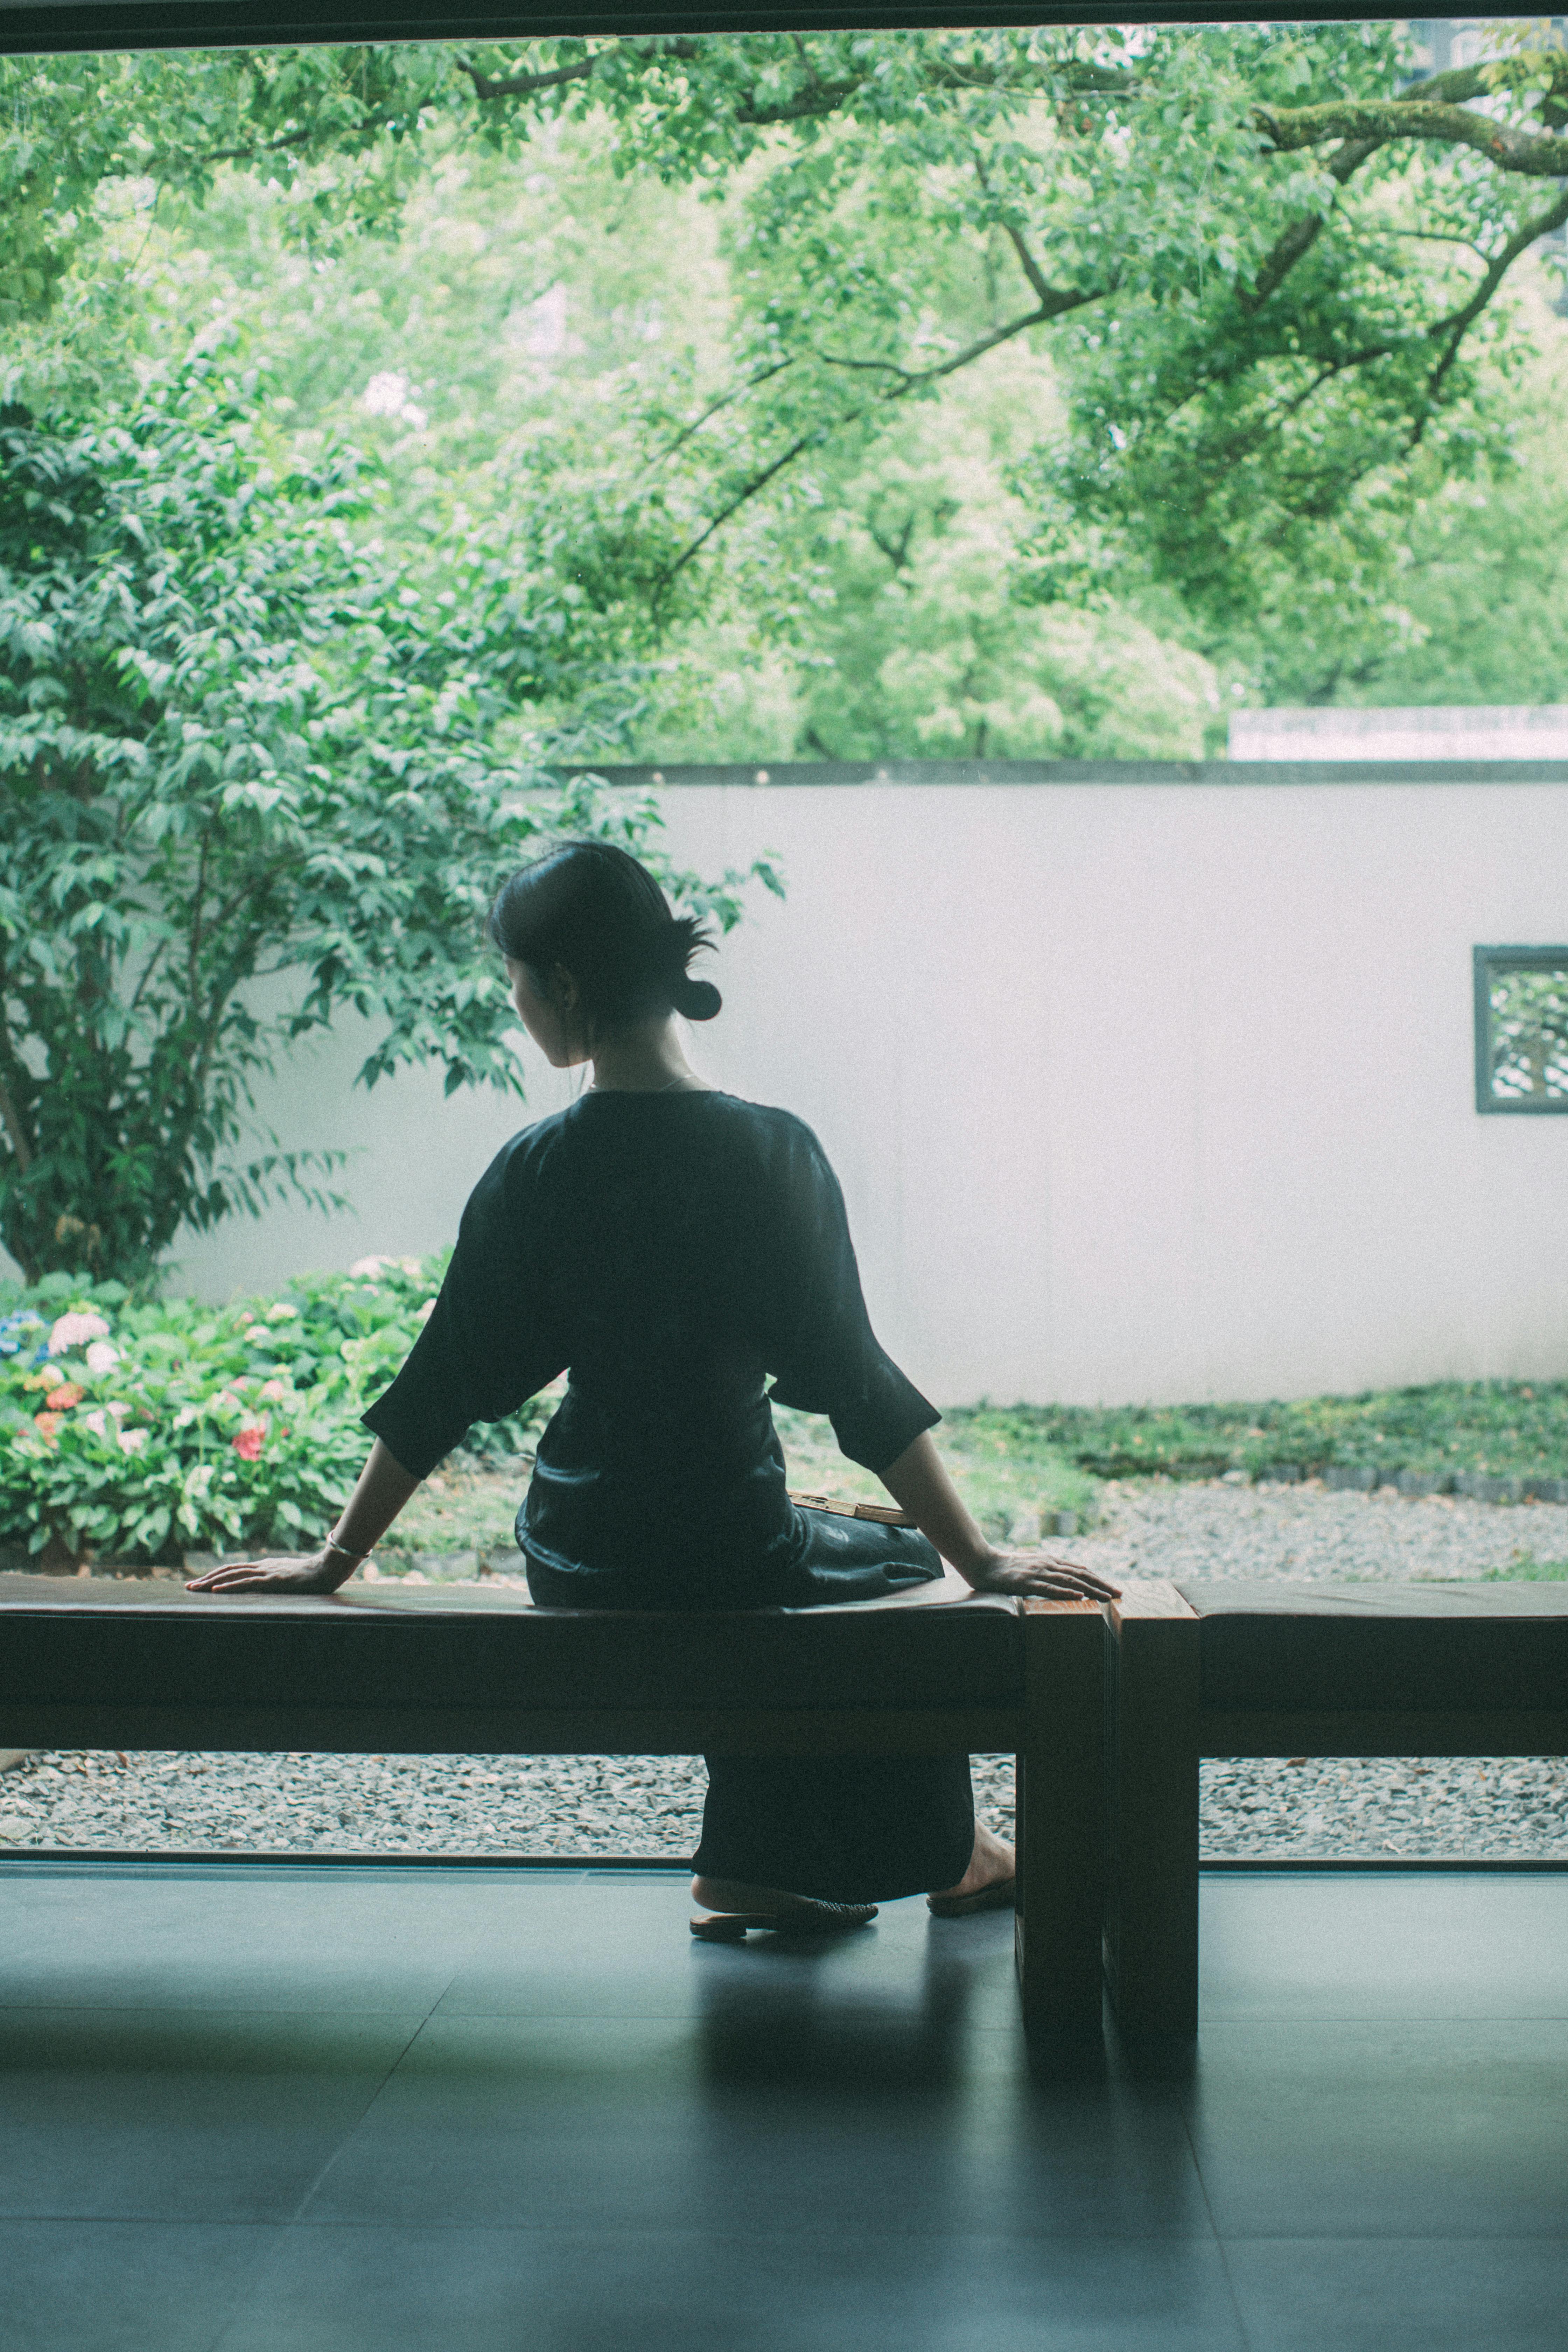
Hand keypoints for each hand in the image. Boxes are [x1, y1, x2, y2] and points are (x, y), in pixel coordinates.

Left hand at [185, 1548, 355, 1596]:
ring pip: (233, 1575)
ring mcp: (266, 1573)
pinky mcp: (272, 1581)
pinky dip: (229, 1586)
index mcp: (264, 1566)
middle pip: (228, 1570)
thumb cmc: (312, 1575)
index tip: (200, 1582)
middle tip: (187, 1586)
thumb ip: (275, 1578)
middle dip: (206, 1578)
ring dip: (211, 1582)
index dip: (215, 1575)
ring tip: (194, 1588)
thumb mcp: (288, 1576)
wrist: (327, 1569)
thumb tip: (265, 1584)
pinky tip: (216, 1590)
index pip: (234, 1569)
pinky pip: (247, 1584)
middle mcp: (261, 1567)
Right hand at [959, 1548, 1120, 1602]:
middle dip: (1102, 1584)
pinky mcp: (1026, 1582)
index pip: (1081, 1570)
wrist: (983, 1563)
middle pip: (1081, 1574)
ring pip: (1070, 1581)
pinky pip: (1049, 1588)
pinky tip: (1078, 1597)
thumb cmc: (1007, 1569)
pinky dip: (1066, 1592)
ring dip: (1091, 1589)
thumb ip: (1050, 1573)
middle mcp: (1048, 1564)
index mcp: (1051, 1561)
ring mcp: (1038, 1573)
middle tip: (1119, 1595)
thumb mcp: (1033, 1567)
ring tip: (1107, 1598)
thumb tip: (1069, 1584)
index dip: (1099, 1579)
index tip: (1114, 1589)